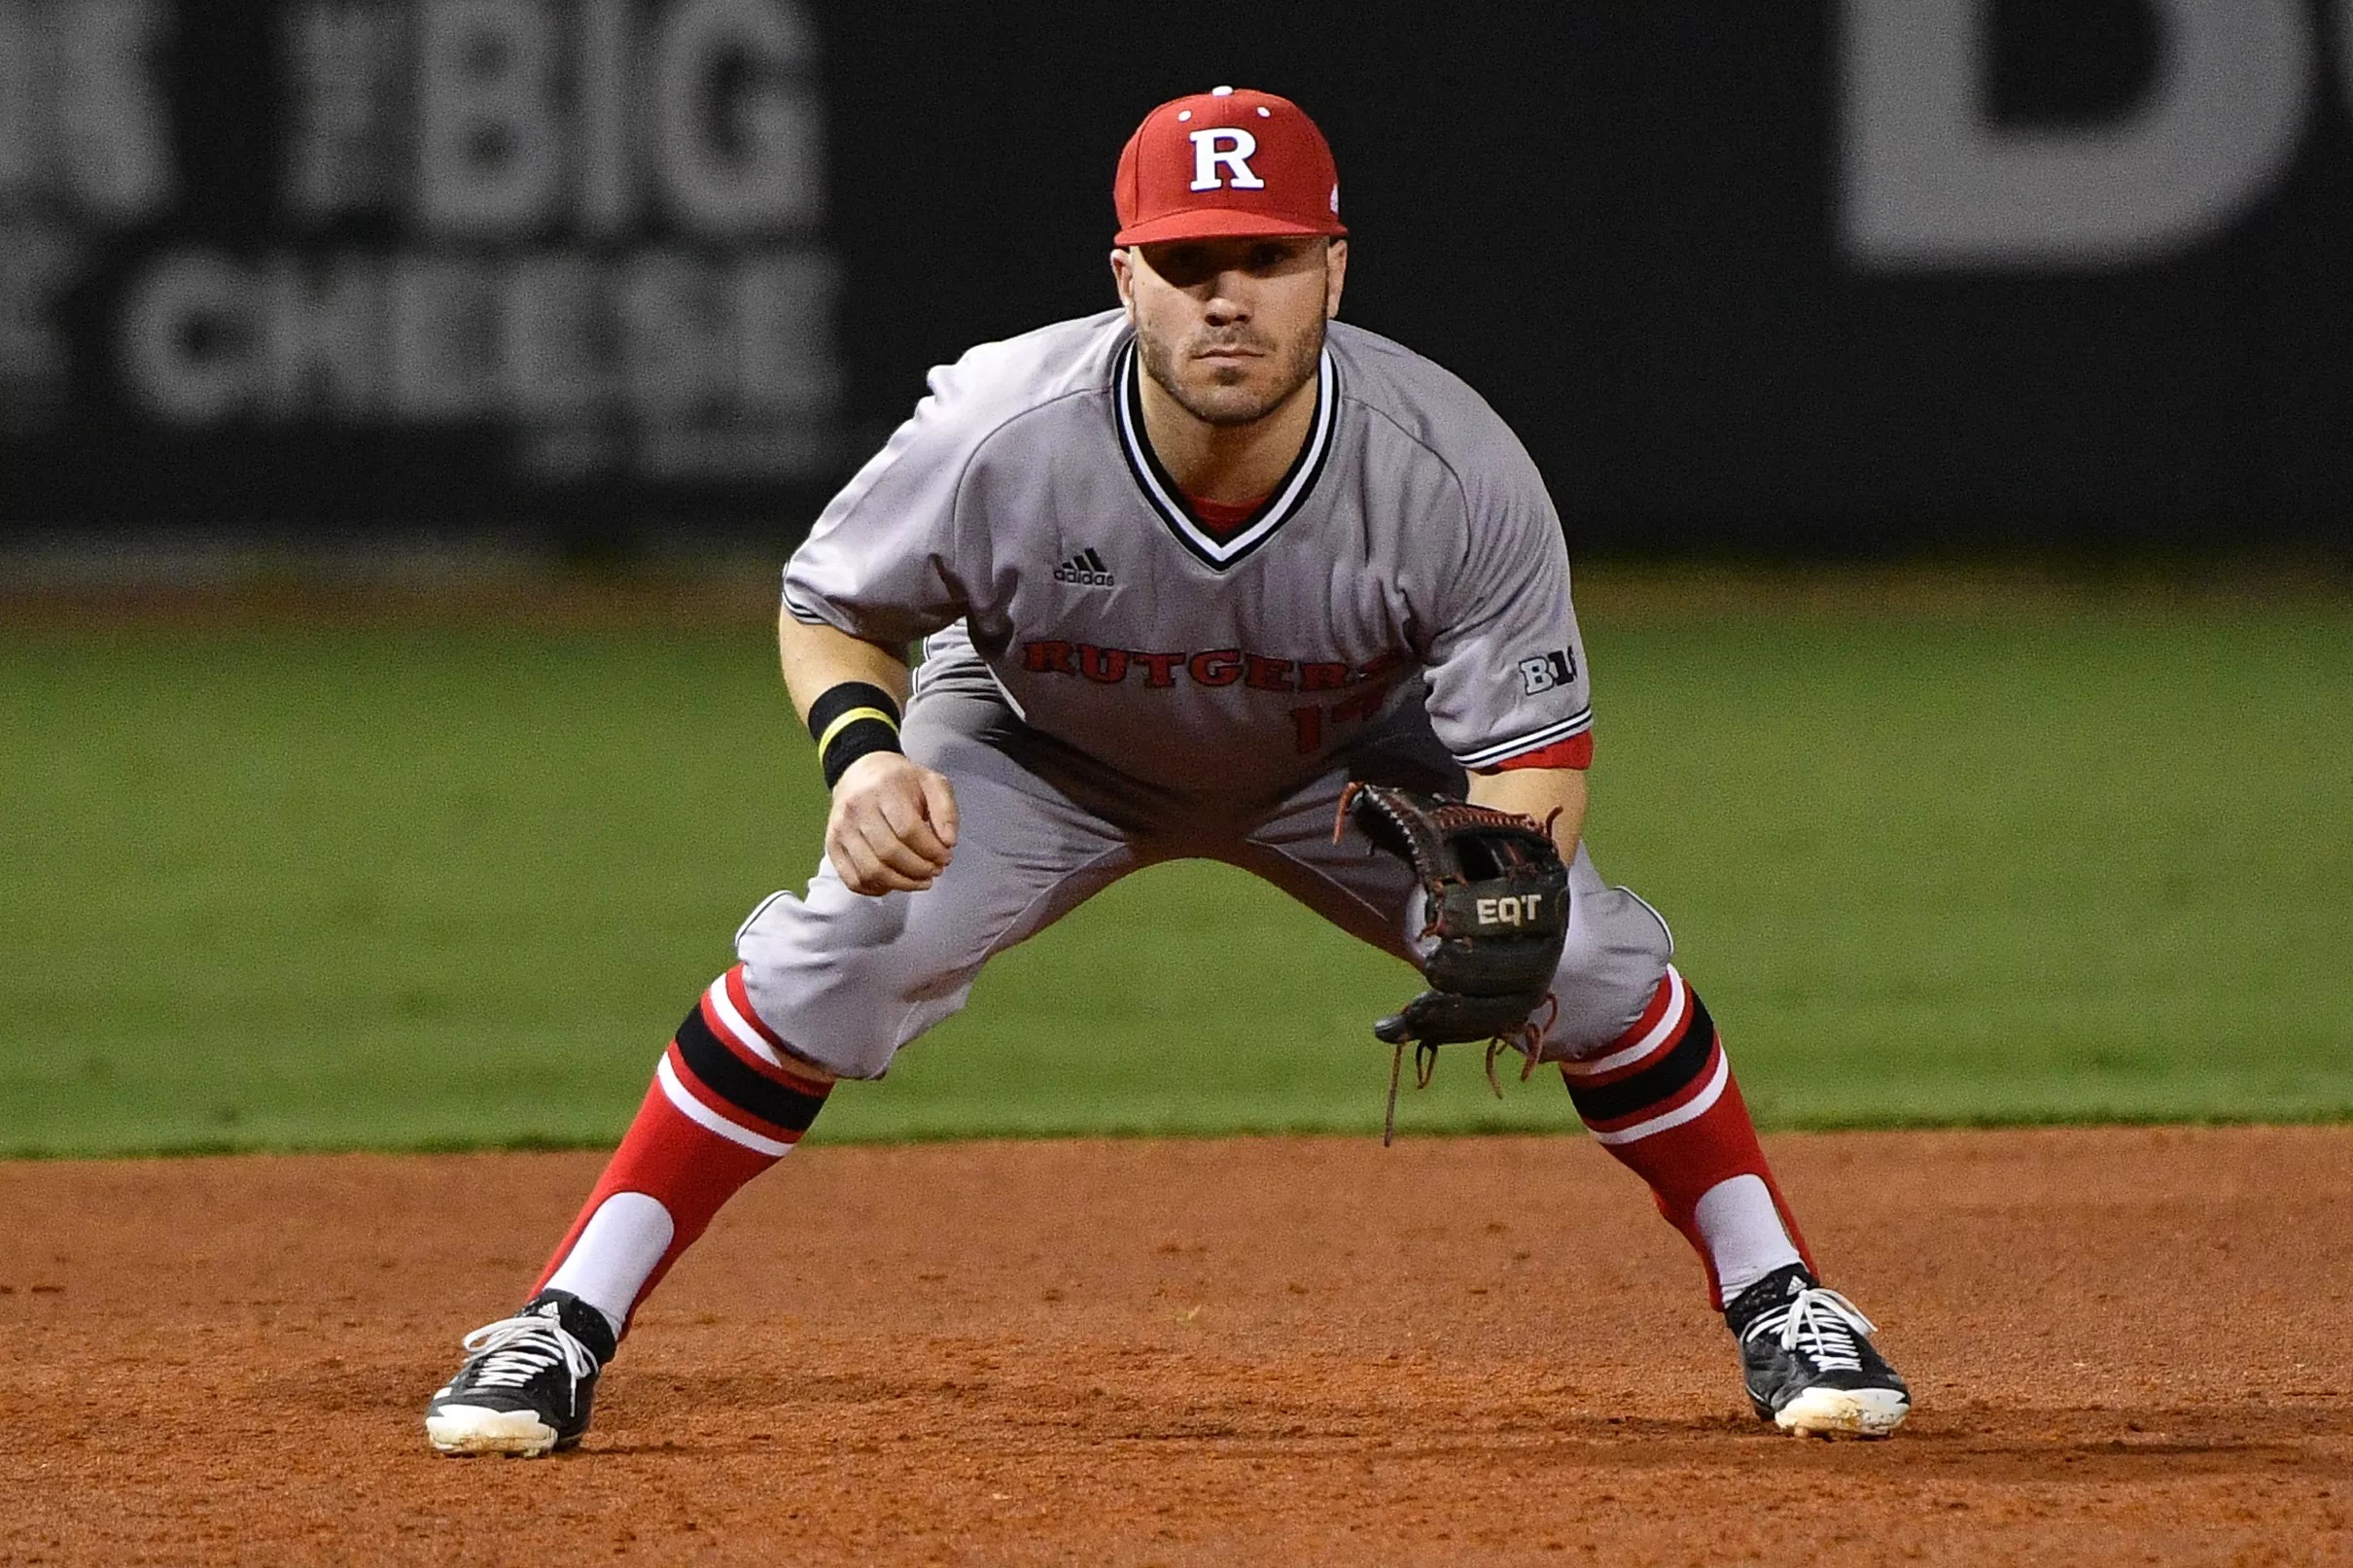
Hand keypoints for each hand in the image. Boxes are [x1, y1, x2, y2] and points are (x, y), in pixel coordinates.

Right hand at [826, 751, 959, 894]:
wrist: (860, 772)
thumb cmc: (901, 781)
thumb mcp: (932, 783)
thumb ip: (946, 811)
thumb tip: (948, 842)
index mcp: (884, 789)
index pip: (908, 830)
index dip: (931, 850)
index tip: (945, 857)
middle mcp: (857, 808)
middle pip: (889, 853)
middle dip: (919, 870)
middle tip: (935, 871)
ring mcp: (840, 829)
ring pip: (871, 870)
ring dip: (901, 884)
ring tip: (919, 881)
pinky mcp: (832, 845)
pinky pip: (852, 879)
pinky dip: (875, 889)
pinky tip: (893, 883)